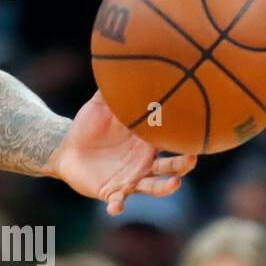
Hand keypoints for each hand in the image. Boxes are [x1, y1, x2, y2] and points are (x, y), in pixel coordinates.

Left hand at [47, 90, 196, 214]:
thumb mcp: (98, 105)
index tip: (200, 132)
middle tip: (193, 158)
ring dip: (165, 188)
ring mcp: (131, 179)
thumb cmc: (88, 126)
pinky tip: (116, 207)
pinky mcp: (113, 193)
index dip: (185, 138)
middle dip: (184, 164)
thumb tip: (119, 58)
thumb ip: (111, 89)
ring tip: (175, 184)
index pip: (171, 140)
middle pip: (172, 166)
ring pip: (154, 187)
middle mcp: (145, 163)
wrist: (66, 148)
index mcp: (147, 142)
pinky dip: (118, 205)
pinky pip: (118, 201)